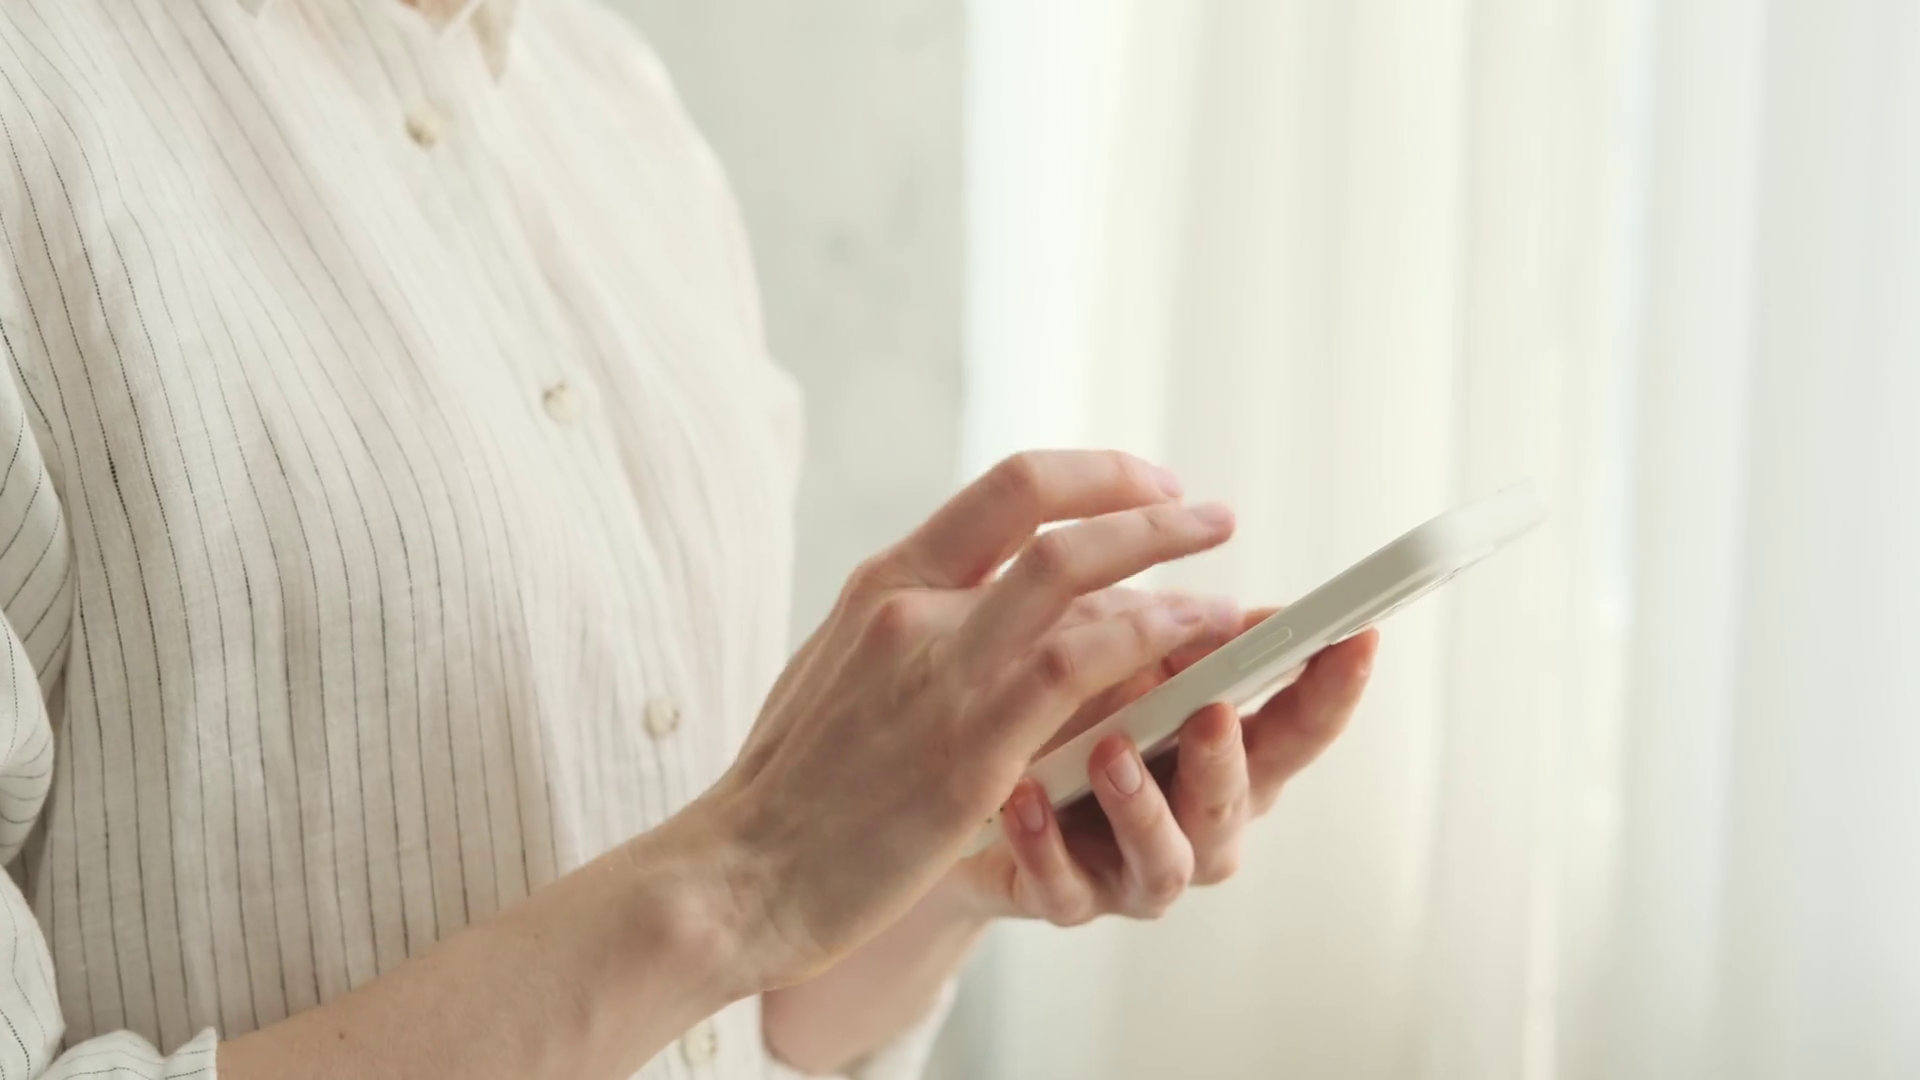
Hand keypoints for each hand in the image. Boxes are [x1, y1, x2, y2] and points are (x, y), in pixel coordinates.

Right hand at [699, 450, 1237, 986]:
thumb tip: (981, 598)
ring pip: (1076, 581)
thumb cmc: (790, 788)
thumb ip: (909, 625)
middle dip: (1152, 511)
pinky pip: (1076, 668)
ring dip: (1170, 576)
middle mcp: (912, 609)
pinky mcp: (967, 751)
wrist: (733, 876)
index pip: (1007, 488)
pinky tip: (1190, 653)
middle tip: (1214, 516)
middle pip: (1056, 522)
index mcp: (883, 583)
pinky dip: (1147, 645)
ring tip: (1229, 598)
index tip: (1147, 485)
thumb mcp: (839, 670)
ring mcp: (939, 675)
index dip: (1094, 476)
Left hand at [943, 613, 1378, 923]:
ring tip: (1109, 753)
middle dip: (1227, 759)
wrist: (977, 806)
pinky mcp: (1065, 897)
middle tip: (1213, 712)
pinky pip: (1063, 888)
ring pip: (1164, 862)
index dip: (1332, 690)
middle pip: (1235, 803)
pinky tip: (1024, 800)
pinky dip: (1045, 845)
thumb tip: (1259, 600)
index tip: (1358, 637)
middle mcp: (1197, 824)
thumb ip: (1192, 644)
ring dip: (1141, 808)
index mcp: (1228, 760)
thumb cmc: (1074, 719)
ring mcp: (1133, 869)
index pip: (1298, 728)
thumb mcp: (1132, 666)